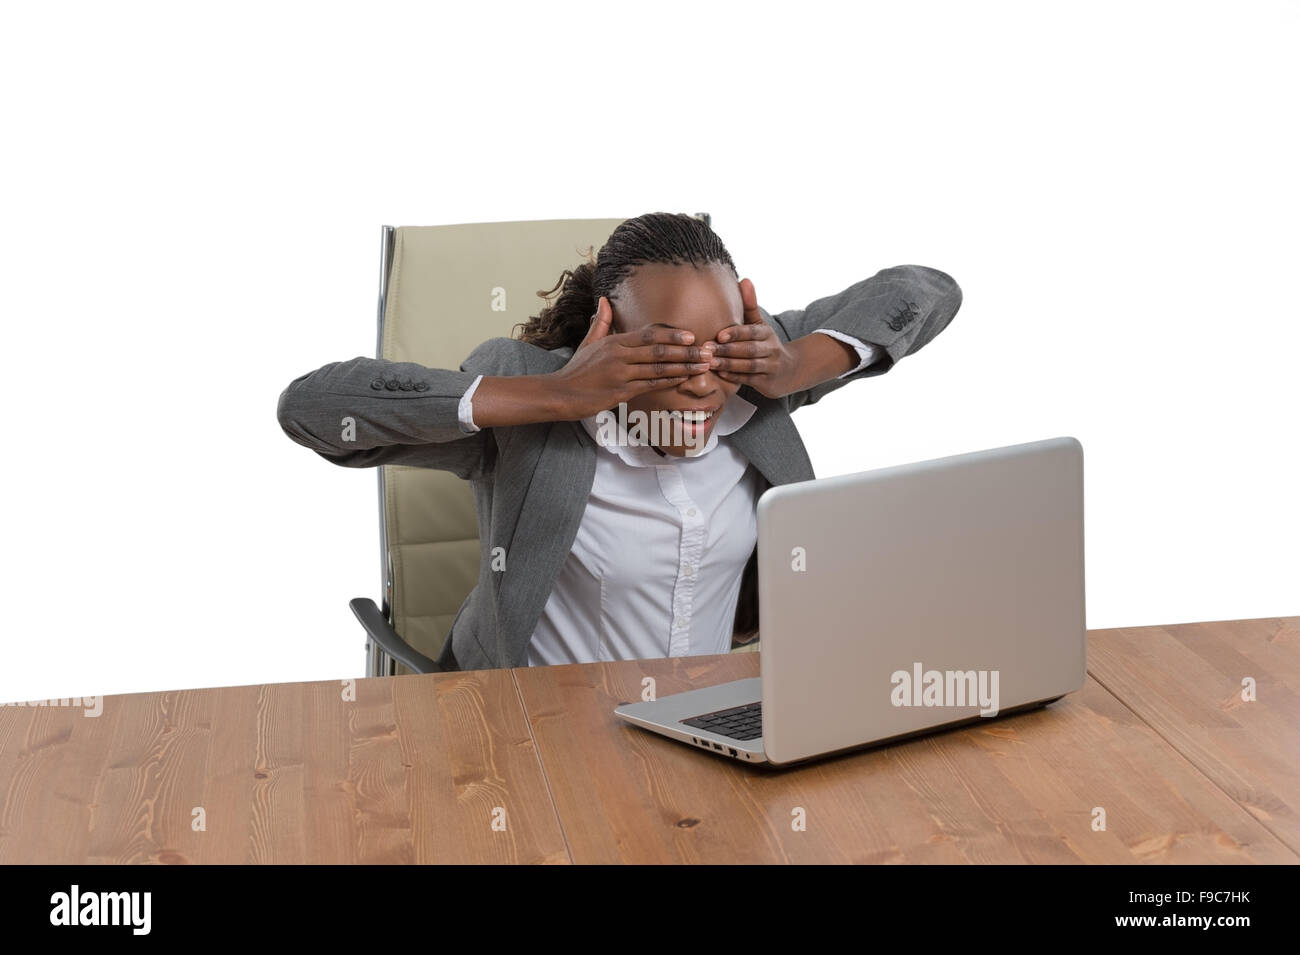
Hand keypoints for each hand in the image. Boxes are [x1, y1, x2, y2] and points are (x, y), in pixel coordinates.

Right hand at [547, 295, 714, 418]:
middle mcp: (620, 356)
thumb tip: (603, 299)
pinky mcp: (621, 393)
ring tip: (704, 366)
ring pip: (659, 369)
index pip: (649, 334)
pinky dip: (669, 382)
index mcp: (615, 342)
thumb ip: (601, 322)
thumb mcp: (588, 342)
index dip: (672, 335)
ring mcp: (621, 375)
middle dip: (687, 351)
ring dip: (685, 367)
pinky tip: (684, 380)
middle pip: (659, 351)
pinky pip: (650, 386)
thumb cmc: (577, 369)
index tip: (691, 336)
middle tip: (708, 352)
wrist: (561, 394)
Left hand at [711, 278, 799, 397]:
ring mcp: (770, 367)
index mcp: (767, 333)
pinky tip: (720, 373)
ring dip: (729, 364)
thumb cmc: (766, 344)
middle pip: (749, 349)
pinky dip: (735, 376)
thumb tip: (744, 280)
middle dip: (728, 350)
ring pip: (749, 366)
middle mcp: (771, 349)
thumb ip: (750, 305)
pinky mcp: (766, 383)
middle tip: (707, 349)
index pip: (752, 332)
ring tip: (710, 362)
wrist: (790, 370)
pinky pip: (749, 379)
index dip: (736, 333)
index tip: (719, 335)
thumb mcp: (760, 325)